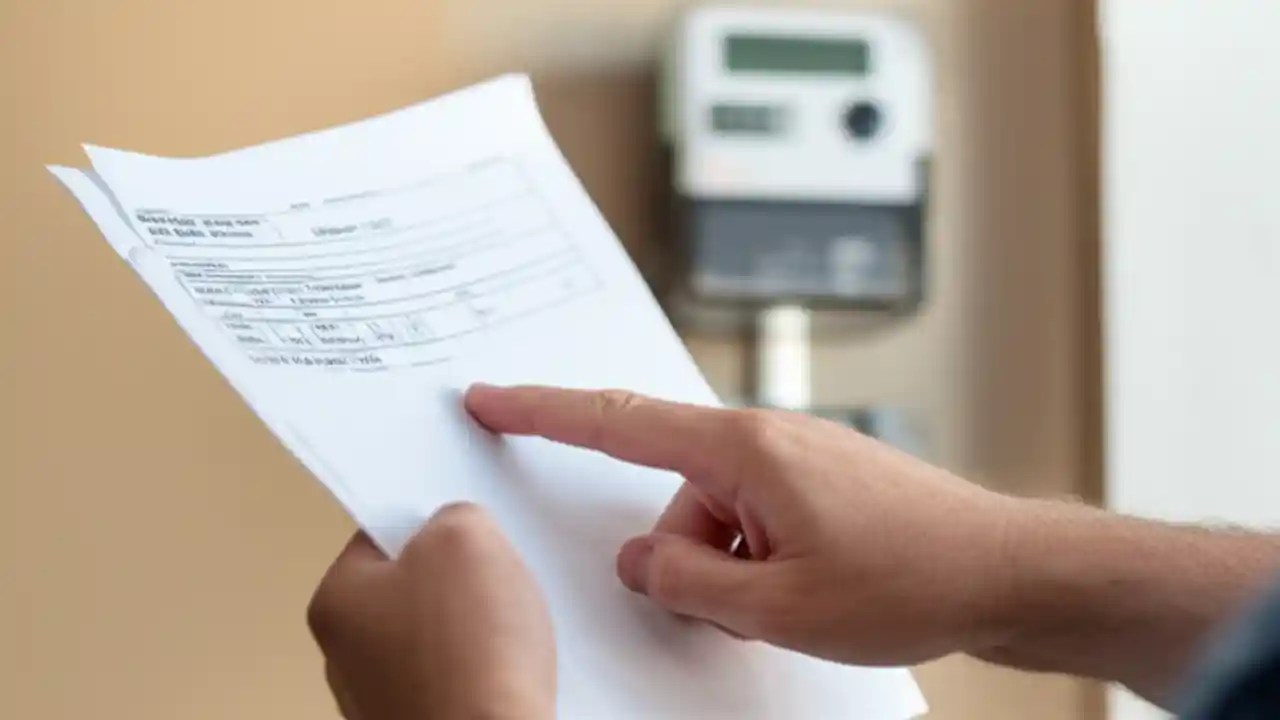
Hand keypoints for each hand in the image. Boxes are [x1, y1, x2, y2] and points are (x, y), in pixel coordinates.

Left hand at [307, 503, 555, 719]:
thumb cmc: (468, 642)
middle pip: (410, 590)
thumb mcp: (466, 538)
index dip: (431, 527)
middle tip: (497, 581)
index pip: (380, 538)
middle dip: (458, 582)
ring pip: (437, 641)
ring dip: (476, 633)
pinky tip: (509, 675)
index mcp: (334, 601)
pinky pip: (455, 684)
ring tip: (511, 634)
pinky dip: (483, 676)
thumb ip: (455, 517)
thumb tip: (453, 537)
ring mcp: (378, 706)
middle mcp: (341, 658)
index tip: (473, 538)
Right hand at [463, 384, 1019, 666]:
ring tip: (796, 604)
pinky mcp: (822, 485)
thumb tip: (639, 560)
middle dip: (684, 560)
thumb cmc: (911, 579)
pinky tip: (811, 592)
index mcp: (745, 450)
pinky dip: (761, 564)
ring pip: (718, 520)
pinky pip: (758, 522)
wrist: (1011, 572)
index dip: (541, 411)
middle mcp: (768, 440)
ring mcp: (798, 461)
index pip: (617, 421)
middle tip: (741, 608)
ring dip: (732, 572)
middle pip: (674, 499)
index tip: (489, 397)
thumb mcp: (778, 604)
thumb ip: (687, 581)